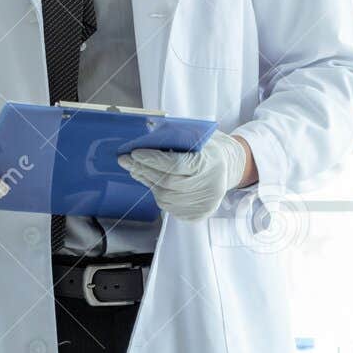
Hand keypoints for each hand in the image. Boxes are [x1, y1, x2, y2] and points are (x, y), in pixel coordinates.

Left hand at [118, 133, 248, 221]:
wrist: (227, 167)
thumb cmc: (208, 149)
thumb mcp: (197, 137)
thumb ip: (175, 139)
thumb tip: (145, 139)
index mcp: (210, 164)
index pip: (176, 165)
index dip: (153, 160)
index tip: (135, 153)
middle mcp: (209, 187)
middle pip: (167, 182)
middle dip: (143, 170)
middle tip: (126, 160)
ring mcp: (203, 204)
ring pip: (164, 197)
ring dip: (147, 182)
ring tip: (136, 170)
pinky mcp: (197, 215)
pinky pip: (168, 207)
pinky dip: (156, 193)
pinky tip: (150, 181)